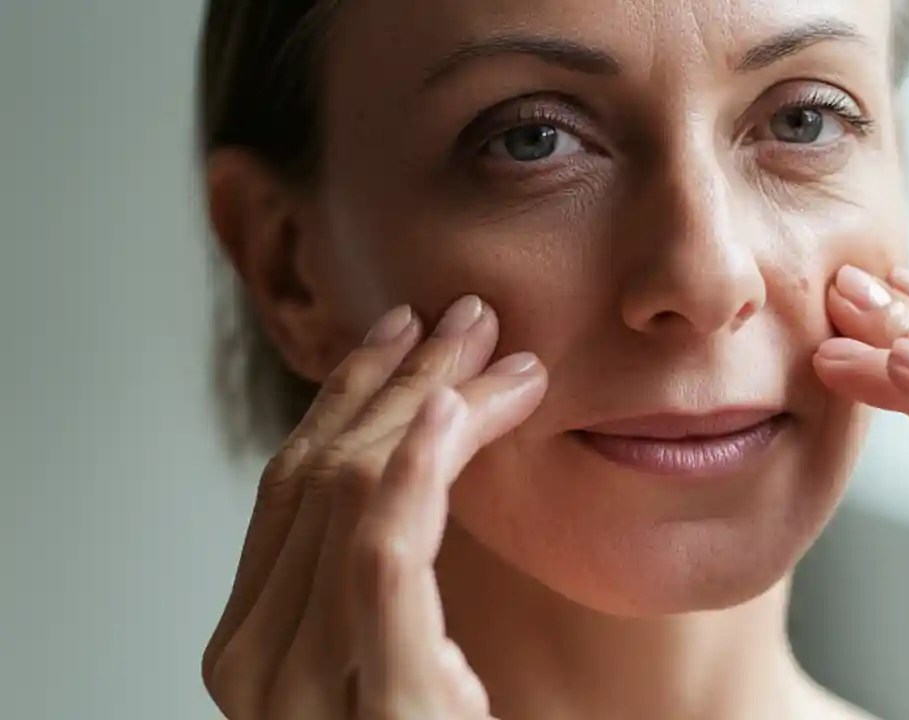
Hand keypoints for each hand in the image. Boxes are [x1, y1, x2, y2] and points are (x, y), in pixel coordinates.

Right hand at [203, 298, 546, 718]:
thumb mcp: (391, 661)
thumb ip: (379, 586)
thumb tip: (414, 475)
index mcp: (254, 643)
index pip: (298, 486)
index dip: (351, 397)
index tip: (408, 336)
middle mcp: (255, 658)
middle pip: (323, 477)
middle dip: (394, 382)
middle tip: (463, 317)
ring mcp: (298, 685)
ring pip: (354, 495)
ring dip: (425, 402)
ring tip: (488, 347)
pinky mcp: (378, 699)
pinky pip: (383, 557)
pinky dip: (417, 470)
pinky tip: (452, 409)